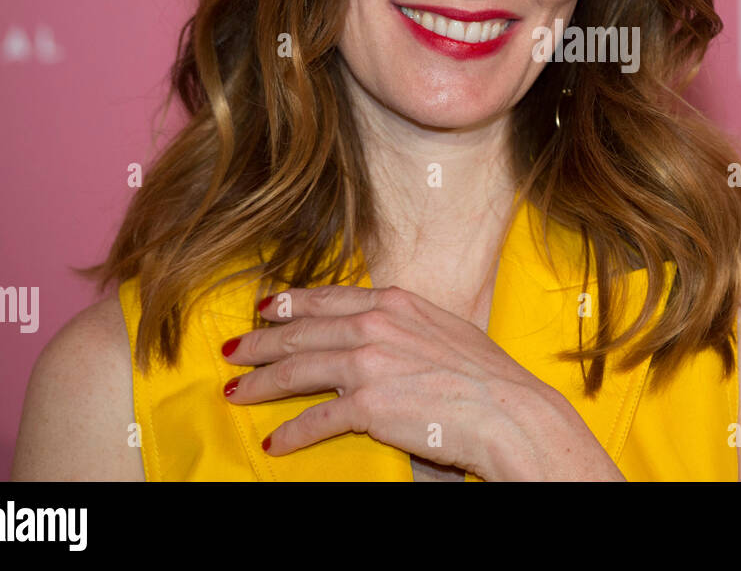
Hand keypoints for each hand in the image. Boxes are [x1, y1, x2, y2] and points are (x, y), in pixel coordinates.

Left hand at [221, 285, 624, 479]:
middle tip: (233, 351)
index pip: (328, 297)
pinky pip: (315, 419)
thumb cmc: (486, 377)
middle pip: (301, 331)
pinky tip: (276, 442)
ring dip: (260, 383)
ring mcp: (369, 362)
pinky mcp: (367, 404)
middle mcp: (376, 324)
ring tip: (236, 392)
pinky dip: (292, 433)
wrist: (508, 410)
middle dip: (260, 342)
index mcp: (396, 302)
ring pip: (297, 370)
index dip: (291, 304)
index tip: (266, 309)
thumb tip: (380, 334)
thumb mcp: (444, 330)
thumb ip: (405, 326)